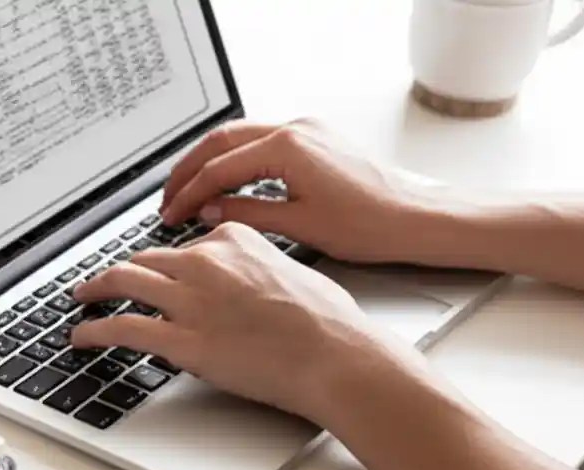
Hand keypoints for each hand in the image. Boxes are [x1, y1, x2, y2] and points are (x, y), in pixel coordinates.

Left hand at [71, 223, 418, 423]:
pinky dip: (93, 332)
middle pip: (143, 260)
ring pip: (122, 283)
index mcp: (233, 240)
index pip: (182, 247)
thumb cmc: (327, 321)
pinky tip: (82, 338)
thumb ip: (256, 266)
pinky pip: (122, 329)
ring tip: (81, 299)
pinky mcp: (181, 339)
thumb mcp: (290, 269)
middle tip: (100, 281)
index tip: (151, 272)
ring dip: (94, 291)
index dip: (163, 265)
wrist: (335, 354)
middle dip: (118, 272)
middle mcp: (205, 262)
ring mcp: (189, 300)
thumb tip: (244, 280)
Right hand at [160, 118, 434, 264]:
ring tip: (189, 190)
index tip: (170, 215)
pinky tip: (226, 181)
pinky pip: (262, 140)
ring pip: (239, 136)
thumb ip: (245, 214)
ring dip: (209, 161)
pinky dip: (236, 158)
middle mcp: (295, 129)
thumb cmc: (369, 225)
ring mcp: (307, 130)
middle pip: (220, 141)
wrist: (415, 218)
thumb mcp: (297, 226)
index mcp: (287, 148)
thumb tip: (208, 211)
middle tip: (168, 199)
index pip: (219, 169)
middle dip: (189, 170)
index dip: (188, 194)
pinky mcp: (316, 138)